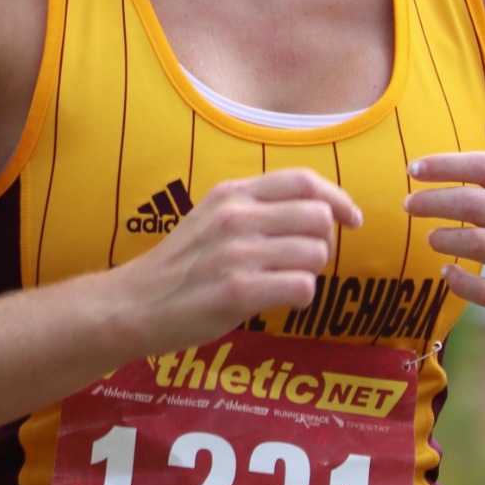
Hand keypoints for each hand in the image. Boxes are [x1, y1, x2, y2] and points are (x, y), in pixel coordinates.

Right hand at [112, 168, 361, 354]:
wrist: (133, 303)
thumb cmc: (180, 265)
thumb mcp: (211, 217)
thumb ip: (256, 208)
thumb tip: (318, 210)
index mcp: (232, 194)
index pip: (305, 181)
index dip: (338, 199)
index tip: (351, 219)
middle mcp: (236, 218)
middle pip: (319, 218)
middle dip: (323, 243)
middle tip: (303, 261)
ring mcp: (237, 254)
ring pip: (315, 254)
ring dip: (310, 273)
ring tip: (284, 282)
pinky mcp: (237, 292)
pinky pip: (302, 288)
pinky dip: (300, 298)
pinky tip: (278, 302)